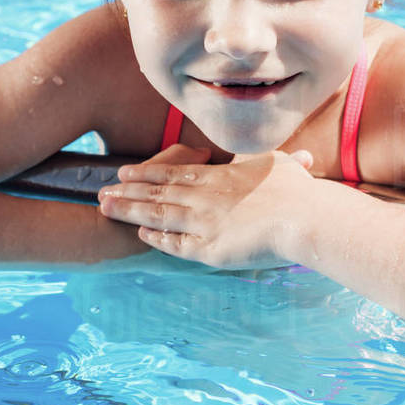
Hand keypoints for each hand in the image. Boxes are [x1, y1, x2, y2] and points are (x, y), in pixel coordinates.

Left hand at [96, 142, 317, 269]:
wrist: (304, 217)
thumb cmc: (296, 189)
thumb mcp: (276, 162)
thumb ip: (263, 159)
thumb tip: (281, 155)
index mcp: (218, 176)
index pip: (172, 173)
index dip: (146, 173)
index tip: (123, 171)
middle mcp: (204, 197)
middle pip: (157, 193)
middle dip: (127, 191)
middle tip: (100, 190)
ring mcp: (204, 223)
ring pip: (159, 215)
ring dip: (130, 211)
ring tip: (105, 208)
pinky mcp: (210, 249)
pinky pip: (177, 245)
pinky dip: (157, 239)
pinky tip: (140, 235)